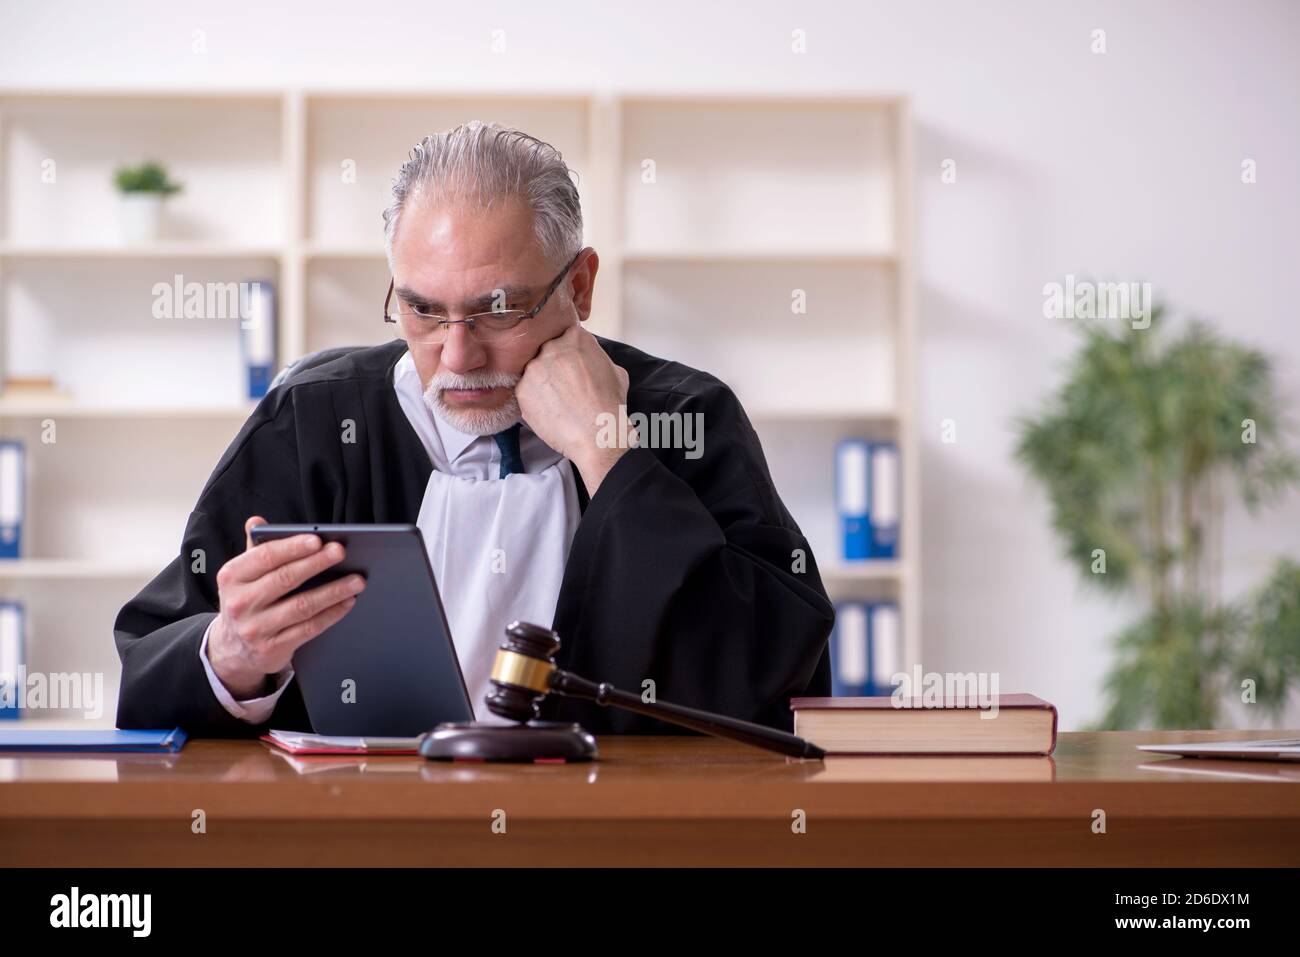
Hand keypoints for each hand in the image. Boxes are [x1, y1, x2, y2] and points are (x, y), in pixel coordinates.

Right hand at [206, 516, 366, 698]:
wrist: (233, 650)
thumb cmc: (246, 601)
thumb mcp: (242, 576)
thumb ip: (254, 549)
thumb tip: (256, 521)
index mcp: (232, 577)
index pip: (264, 557)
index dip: (293, 547)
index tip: (317, 539)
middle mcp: (240, 603)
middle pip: (285, 579)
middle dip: (317, 563)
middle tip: (341, 551)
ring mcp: (256, 628)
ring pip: (302, 605)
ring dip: (333, 591)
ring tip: (356, 580)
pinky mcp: (273, 648)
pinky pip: (310, 627)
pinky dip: (332, 613)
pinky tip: (347, 601)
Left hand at [515, 323, 635, 493]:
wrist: (598, 434)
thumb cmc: (609, 405)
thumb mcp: (616, 371)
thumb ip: (597, 358)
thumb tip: (591, 362)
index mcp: (576, 338)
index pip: (566, 337)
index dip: (569, 354)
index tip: (571, 366)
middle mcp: (552, 347)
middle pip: (546, 352)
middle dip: (553, 366)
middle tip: (564, 386)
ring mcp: (534, 368)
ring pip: (534, 372)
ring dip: (542, 383)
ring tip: (557, 402)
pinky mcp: (522, 389)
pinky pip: (525, 391)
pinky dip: (534, 400)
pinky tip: (549, 411)